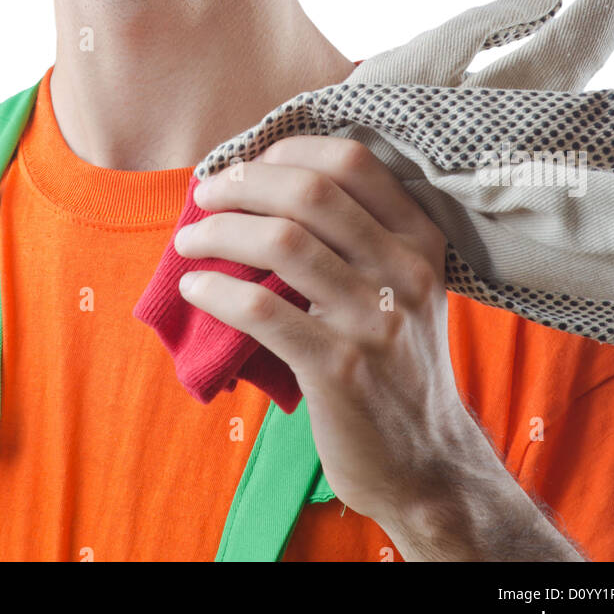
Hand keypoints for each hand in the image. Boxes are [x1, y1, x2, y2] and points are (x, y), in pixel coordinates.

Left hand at [174, 135, 480, 532]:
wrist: (425, 463)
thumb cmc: (394, 362)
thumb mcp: (402, 286)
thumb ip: (357, 235)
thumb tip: (261, 182)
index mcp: (420, 238)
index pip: (350, 160)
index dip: (286, 150)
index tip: (247, 167)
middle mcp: (405, 271)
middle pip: (309, 192)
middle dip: (242, 184)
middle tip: (205, 195)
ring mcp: (375, 321)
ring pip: (282, 242)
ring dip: (219, 231)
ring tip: (188, 240)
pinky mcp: (341, 370)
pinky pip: (263, 311)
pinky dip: (217, 290)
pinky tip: (196, 287)